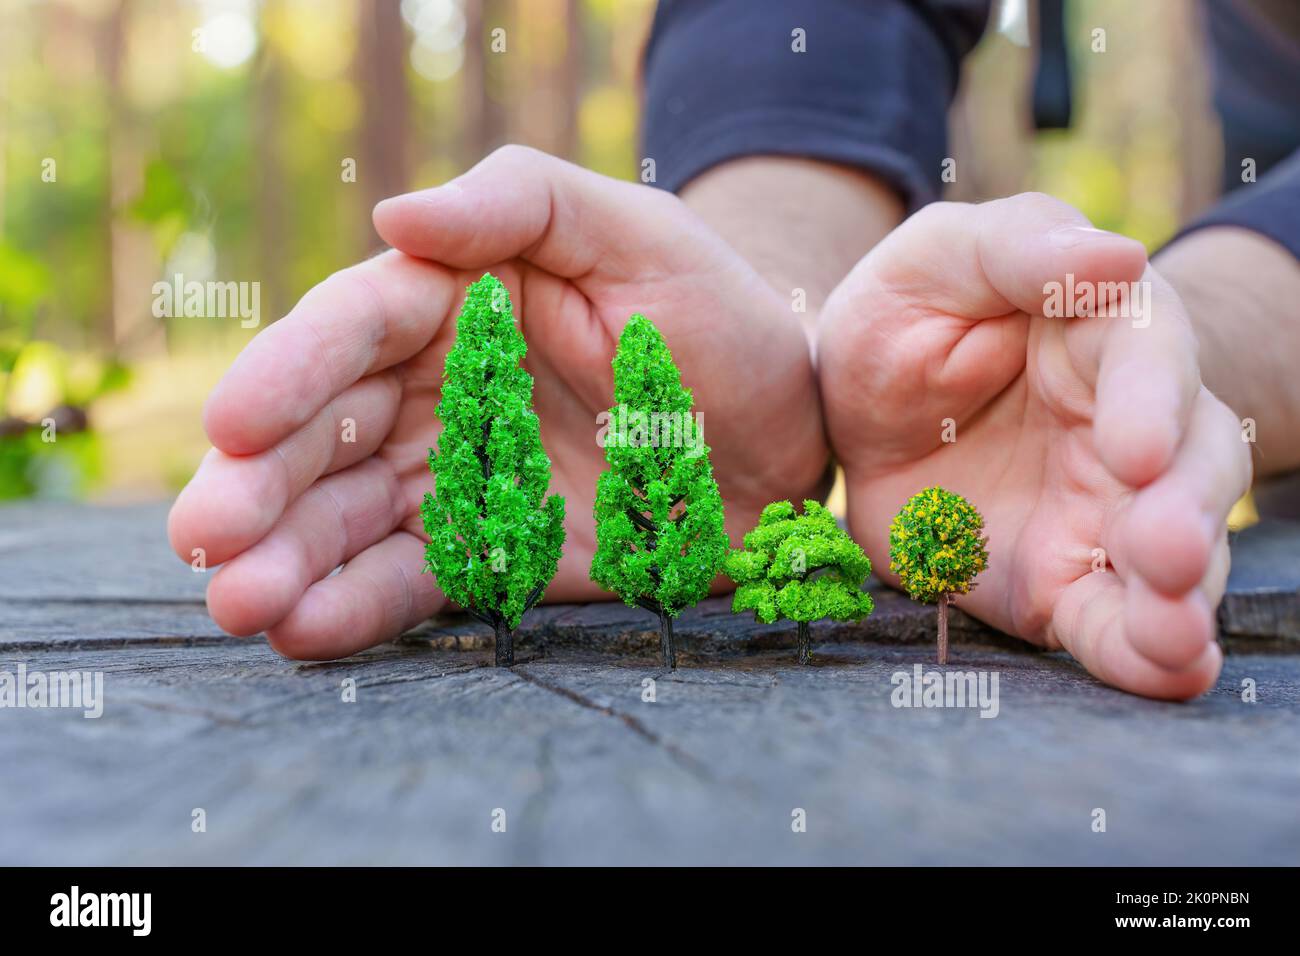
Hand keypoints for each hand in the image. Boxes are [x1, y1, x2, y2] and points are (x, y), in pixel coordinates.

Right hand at [168, 146, 825, 658]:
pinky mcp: (492, 555)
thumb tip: (390, 217)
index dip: (289, 375)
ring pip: (350, 518)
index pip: (354, 331)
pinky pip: (412, 581)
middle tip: (207, 536)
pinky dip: (356, 607)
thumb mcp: (636, 234)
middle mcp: (440, 392)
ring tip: (238, 603)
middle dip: (261, 486)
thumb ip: (521, 206)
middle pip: (327, 436)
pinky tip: (305, 629)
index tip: (235, 425)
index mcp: (458, 302)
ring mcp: (461, 480)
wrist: (790, 434)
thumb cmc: (716, 317)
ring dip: (287, 560)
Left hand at [817, 193, 1250, 698]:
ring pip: (1173, 556)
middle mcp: (1125, 426)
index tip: (1133, 450)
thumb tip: (1119, 256)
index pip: (1149, 358)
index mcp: (1101, 331)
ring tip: (1172, 637)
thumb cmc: (906, 315)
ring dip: (1181, 599)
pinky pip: (1114, 622)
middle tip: (1164, 553)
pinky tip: (1167, 672)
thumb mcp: (934, 260)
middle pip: (1192, 465)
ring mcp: (1103, 510)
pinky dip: (1145, 654)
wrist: (855, 417)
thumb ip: (1016, 249)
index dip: (1152, 402)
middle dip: (1186, 512)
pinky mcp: (1065, 580)